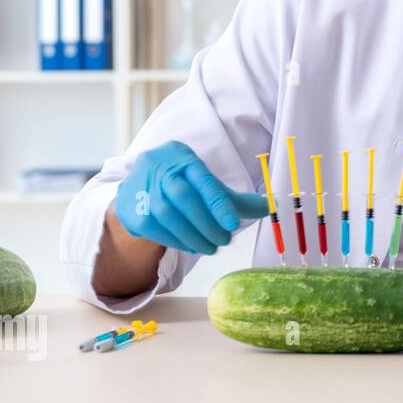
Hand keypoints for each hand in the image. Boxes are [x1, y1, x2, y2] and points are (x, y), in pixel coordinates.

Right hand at [114, 140, 267, 254]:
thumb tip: (271, 206)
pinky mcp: (131, 209)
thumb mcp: (208, 184)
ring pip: (168, 215)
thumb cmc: (184, 184)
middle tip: (224, 240)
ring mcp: (141, 187)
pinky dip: (177, 240)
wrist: (140, 186)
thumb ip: (237, 198)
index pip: (203, 180)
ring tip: (211, 247)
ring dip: (193, 236)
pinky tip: (192, 246)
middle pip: (183, 197)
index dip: (218, 202)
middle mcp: (158, 167)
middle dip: (207, 223)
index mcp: (182, 156)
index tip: (234, 223)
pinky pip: (156, 228)